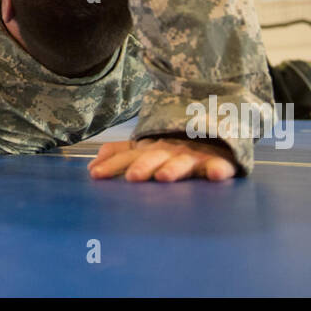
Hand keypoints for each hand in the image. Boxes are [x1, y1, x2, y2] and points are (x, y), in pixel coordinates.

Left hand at [87, 137, 237, 181]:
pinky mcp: (218, 160)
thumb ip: (120, 154)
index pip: (129, 156)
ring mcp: (194, 156)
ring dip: (173, 168)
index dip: (112, 164)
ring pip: (183, 162)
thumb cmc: (173, 148)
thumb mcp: (146, 149)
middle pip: (154, 157)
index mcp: (151, 149)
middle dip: (143, 166)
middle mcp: (170, 151)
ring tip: (164, 177)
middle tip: (132, 178)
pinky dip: (217, 169)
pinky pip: (219, 164)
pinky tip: (214, 175)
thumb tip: (91, 166)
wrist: (213, 133)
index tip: (95, 175)